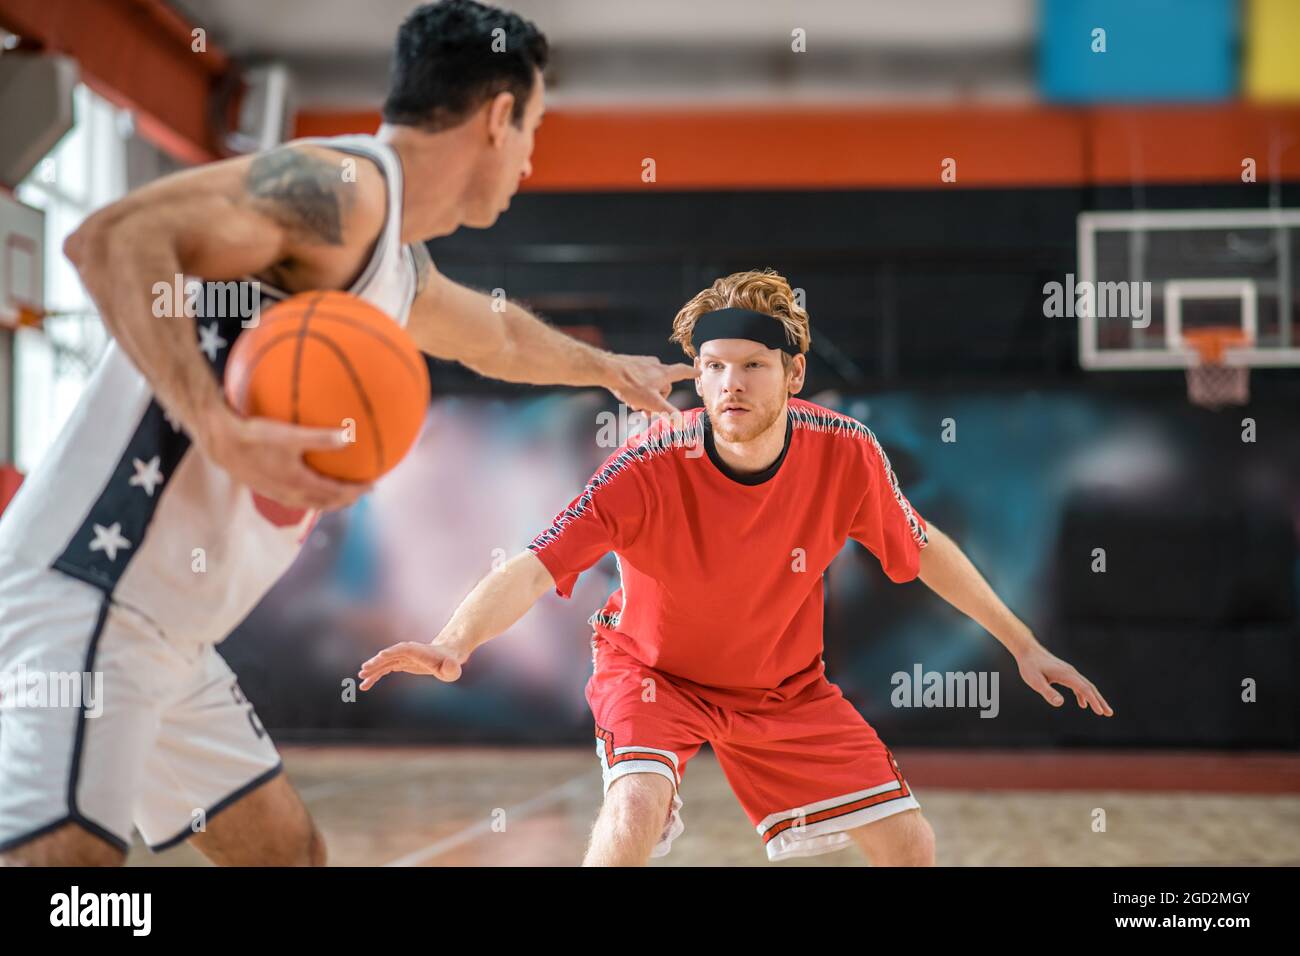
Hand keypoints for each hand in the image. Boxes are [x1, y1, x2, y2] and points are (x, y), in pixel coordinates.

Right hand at [197, 406, 371, 510]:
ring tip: (339, 491)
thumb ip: (321, 437)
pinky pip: (296, 496)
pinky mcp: (265, 488)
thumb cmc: (255, 436)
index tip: (372, 486)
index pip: (335, 494)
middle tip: (361, 491)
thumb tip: (350, 436)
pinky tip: (307, 479)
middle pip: (325, 503)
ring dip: (328, 499)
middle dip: (345, 499)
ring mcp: (276, 493)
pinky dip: (310, 493)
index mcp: (299, 484)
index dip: (355, 491)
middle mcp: (289, 494)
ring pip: (309, 502)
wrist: (220, 444)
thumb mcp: (291, 435)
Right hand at [358, 641, 466, 689]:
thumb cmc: (449, 663)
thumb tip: (449, 668)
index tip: (381, 656)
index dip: (392, 652)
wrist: (446, 658)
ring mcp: (402, 657)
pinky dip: (375, 675)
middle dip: (377, 662)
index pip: (403, 649)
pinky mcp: (400, 663)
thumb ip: (450, 668)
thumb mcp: (452, 668)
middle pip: (390, 655)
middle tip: (364, 669)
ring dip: (373, 670)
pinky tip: (366, 684)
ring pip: (384, 663)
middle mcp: (408, 652)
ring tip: (361, 678)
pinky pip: (385, 668)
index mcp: (418, 651)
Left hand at [605, 355, 696, 416]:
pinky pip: (640, 379)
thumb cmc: (632, 385)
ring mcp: (643, 363)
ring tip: (634, 405)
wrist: (608, 371)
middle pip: (664, 385)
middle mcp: (655, 365)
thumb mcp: (653, 403)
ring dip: (646, 397)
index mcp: (664, 373)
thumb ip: (669, 413)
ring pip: (651, 383)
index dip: (692, 373)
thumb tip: (683, 424)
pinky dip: (637, 389)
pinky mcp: (631, 364)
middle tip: (647, 412)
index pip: (683, 372)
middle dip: (658, 400)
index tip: (699, 372)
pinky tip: (628, 395)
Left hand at [1016, 644, 1112, 715]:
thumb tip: (1060, 703)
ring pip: (1086, 686)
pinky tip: (1082, 704)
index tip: (1101, 712)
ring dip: (1094, 698)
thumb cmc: (1030, 666)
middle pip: (1090, 688)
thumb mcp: (1035, 681)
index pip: (1084, 689)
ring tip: (1102, 711)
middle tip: (1109, 713)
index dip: (1094, 701)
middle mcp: (1071, 672)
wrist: (1027, 650)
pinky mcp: (1064, 673)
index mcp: (1067, 675)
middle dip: (1100, 701)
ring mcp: (1069, 672)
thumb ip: (1048, 692)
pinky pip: (1078, 685)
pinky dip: (1083, 694)